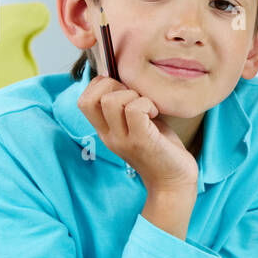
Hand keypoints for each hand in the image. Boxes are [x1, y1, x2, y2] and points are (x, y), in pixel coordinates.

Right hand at [77, 75, 197, 190]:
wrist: (174, 181)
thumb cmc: (160, 147)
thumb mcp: (137, 123)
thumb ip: (127, 104)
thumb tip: (126, 75)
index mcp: (105, 130)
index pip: (83, 100)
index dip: (101, 85)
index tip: (125, 90)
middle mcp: (109, 135)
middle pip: (92, 97)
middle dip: (116, 86)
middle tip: (137, 97)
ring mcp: (123, 140)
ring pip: (111, 101)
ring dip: (133, 95)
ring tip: (149, 108)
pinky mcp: (142, 141)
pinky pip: (135, 109)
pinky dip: (147, 104)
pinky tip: (156, 114)